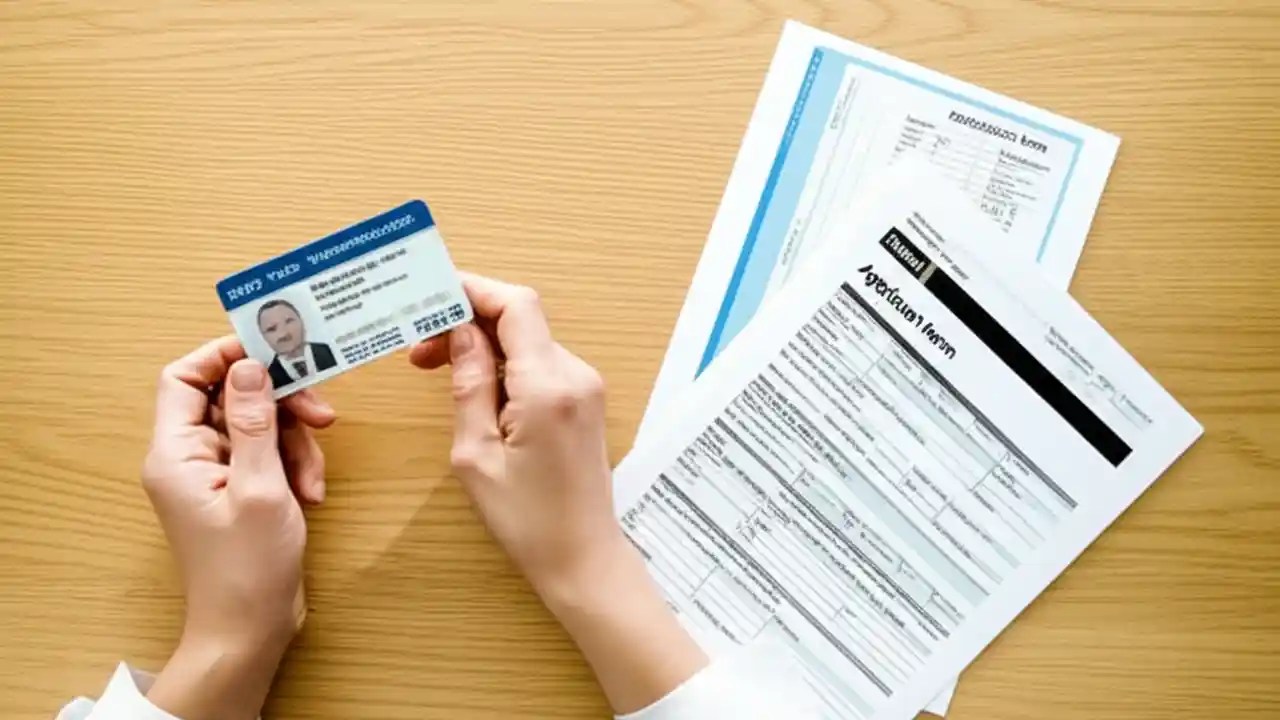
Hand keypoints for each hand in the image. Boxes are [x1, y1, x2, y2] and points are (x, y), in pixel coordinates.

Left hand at [141, 336, 334, 719]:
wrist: (248, 631)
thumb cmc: (247, 569)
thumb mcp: (260, 488)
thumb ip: (255, 422)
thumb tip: (249, 365)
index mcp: (175, 453)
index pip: (183, 378)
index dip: (223, 356)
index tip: (273, 351)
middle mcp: (189, 458)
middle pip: (231, 398)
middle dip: (279, 403)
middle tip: (321, 413)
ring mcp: (216, 475)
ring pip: (259, 425)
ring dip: (295, 441)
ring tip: (313, 478)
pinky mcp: (241, 490)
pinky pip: (269, 454)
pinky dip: (295, 465)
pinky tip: (311, 493)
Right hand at [411, 273, 706, 712]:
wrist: (582, 558)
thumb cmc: (527, 520)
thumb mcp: (476, 453)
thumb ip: (468, 384)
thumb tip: (460, 333)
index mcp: (549, 386)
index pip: (515, 305)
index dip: (472, 289)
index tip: (429, 294)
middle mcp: (575, 376)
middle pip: (519, 318)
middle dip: (466, 320)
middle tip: (418, 349)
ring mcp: (586, 387)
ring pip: (527, 340)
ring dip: (482, 344)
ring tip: (435, 368)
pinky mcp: (585, 401)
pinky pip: (539, 364)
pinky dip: (503, 363)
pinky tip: (472, 386)